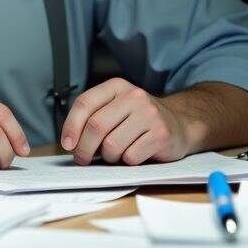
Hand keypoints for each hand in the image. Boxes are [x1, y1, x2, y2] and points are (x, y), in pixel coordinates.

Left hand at [60, 78, 192, 164]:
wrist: (180, 124)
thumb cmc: (139, 120)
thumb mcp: (116, 108)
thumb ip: (94, 117)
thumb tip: (70, 142)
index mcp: (117, 86)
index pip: (85, 103)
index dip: (71, 126)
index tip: (67, 144)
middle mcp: (134, 96)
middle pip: (96, 126)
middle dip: (84, 148)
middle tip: (82, 159)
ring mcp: (149, 115)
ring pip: (112, 145)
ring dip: (108, 157)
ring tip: (114, 155)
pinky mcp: (161, 134)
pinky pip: (131, 156)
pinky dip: (127, 161)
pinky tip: (133, 154)